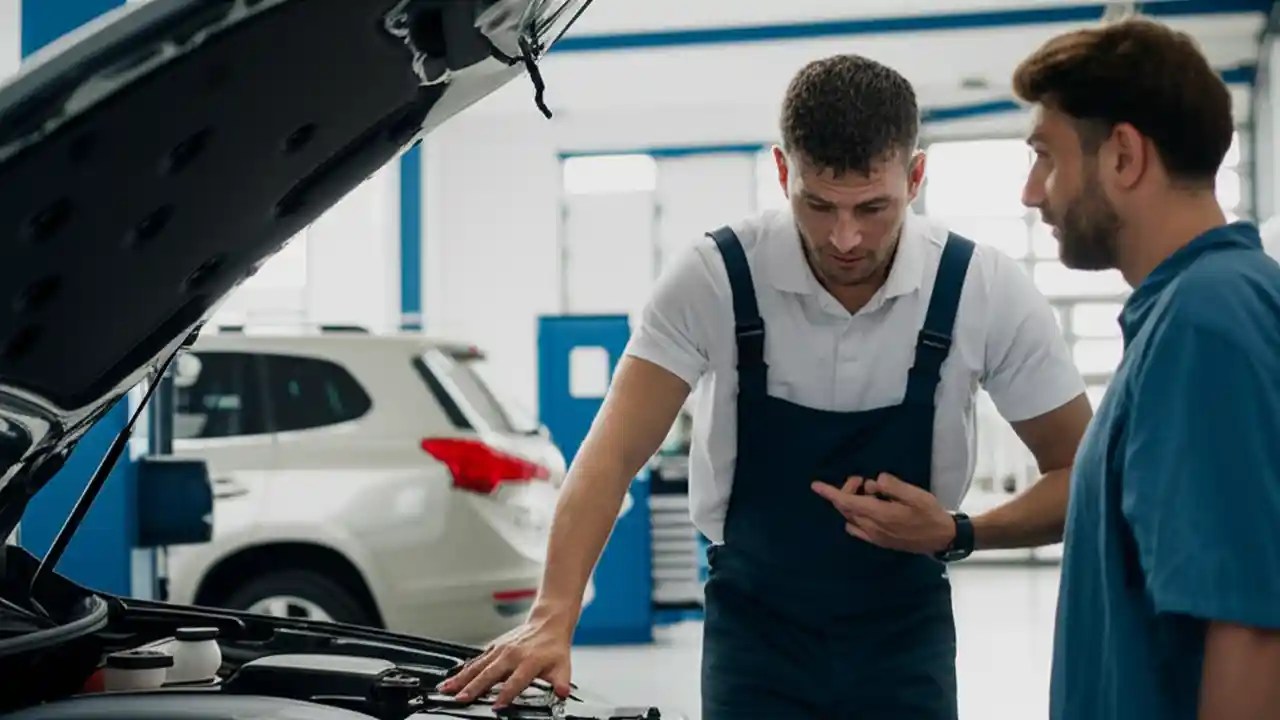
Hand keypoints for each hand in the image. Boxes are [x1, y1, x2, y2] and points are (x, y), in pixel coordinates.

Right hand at [436, 612, 573, 708]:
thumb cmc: (554, 647)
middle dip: (474, 687)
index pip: (515, 681)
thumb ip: (561, 682)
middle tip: (460, 698)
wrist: (548, 622)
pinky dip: (464, 669)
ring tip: (446, 688)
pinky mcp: (494, 646)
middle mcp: (512, 655)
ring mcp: (500, 650)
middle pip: (490, 674)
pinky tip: (453, 677)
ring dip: (461, 678)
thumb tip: (562, 693)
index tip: (496, 705)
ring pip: (477, 666)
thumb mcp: (563, 666)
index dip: (506, 694)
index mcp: (529, 662)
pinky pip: (477, 659)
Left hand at [811, 473, 955, 554]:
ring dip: (851, 503)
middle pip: (846, 509)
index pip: (847, 503)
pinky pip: (857, 528)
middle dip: (847, 491)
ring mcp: (874, 537)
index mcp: (879, 515)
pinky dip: (855, 515)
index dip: (830, 493)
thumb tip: (875, 481)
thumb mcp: (915, 495)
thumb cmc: (930, 514)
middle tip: (862, 480)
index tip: (815, 485)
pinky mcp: (878, 541)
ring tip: (868, 492)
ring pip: (850, 518)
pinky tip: (869, 508)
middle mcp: (872, 528)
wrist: (941, 538)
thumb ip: (893, 486)